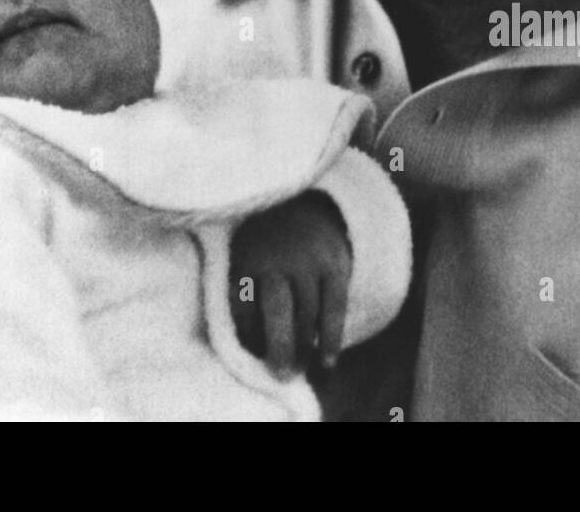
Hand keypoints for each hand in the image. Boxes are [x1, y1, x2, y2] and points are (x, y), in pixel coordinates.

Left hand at [229, 190, 350, 376]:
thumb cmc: (268, 243)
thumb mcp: (246, 254)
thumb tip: (249, 349)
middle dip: (278, 348)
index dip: (247, 336)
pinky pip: (334, 308)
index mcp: (246, 256)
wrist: (306, 203)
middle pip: (278, 311)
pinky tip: (326, 362)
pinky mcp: (335, 264)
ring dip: (303, 347)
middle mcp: (277, 258)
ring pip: (307, 314)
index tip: (251, 355)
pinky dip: (331, 338)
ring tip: (298, 369)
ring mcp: (308, 260)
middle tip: (279, 375)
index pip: (244, 306)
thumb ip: (244, 291)